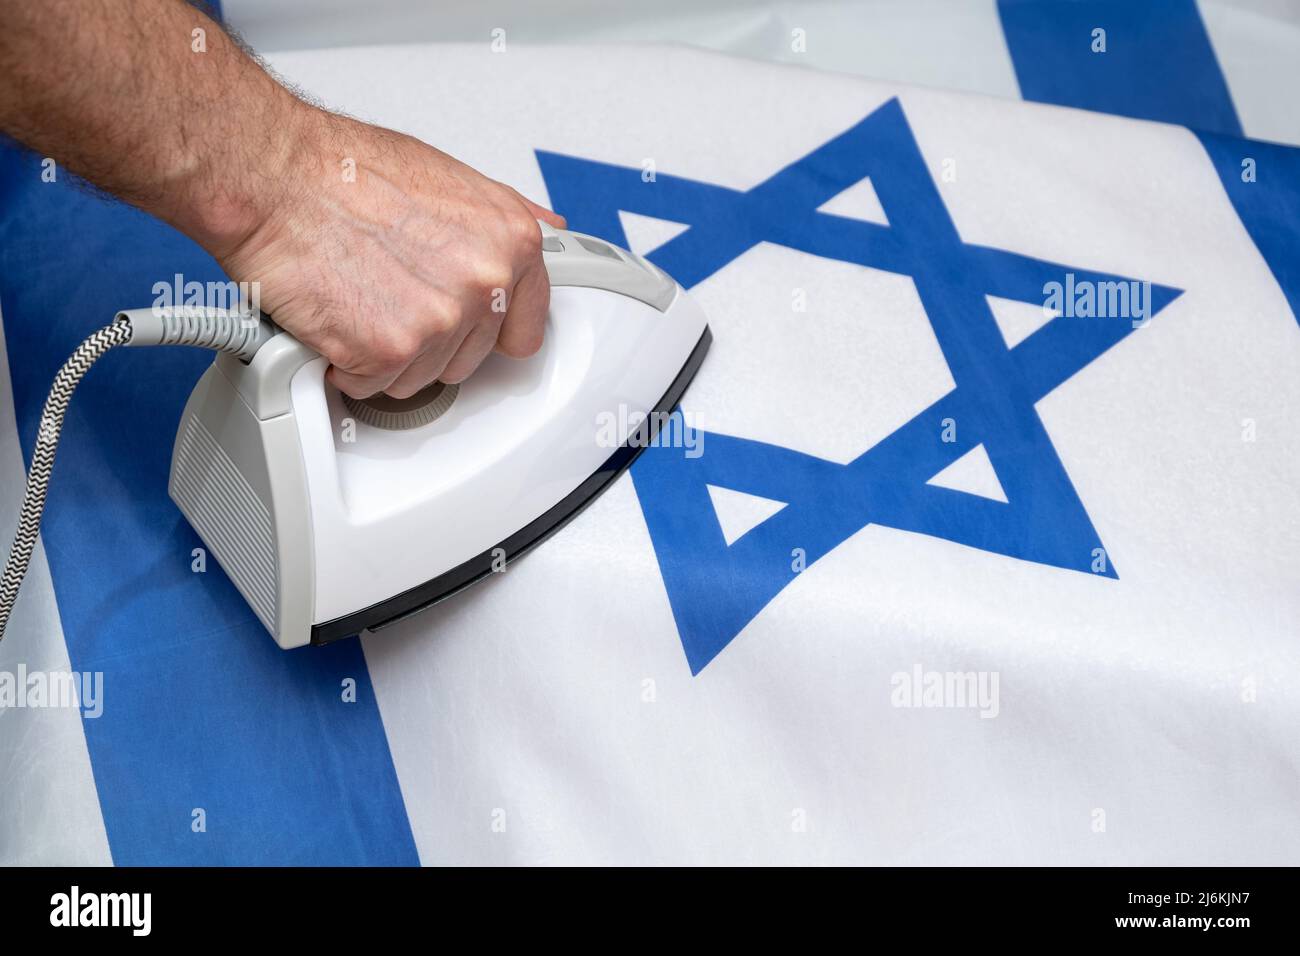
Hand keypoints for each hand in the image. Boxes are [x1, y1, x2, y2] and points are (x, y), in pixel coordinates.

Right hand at [218, 109, 564, 397]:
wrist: (273, 177)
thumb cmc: (344, 171)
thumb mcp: (450, 177)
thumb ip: (500, 219)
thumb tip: (545, 226)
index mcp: (510, 241)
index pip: (526, 325)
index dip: (486, 329)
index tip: (464, 323)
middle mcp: (484, 281)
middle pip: (469, 357)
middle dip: (427, 337)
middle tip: (387, 290)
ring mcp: (440, 320)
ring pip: (421, 376)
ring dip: (385, 352)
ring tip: (358, 293)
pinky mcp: (390, 351)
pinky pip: (373, 385)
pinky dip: (346, 363)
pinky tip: (336, 315)